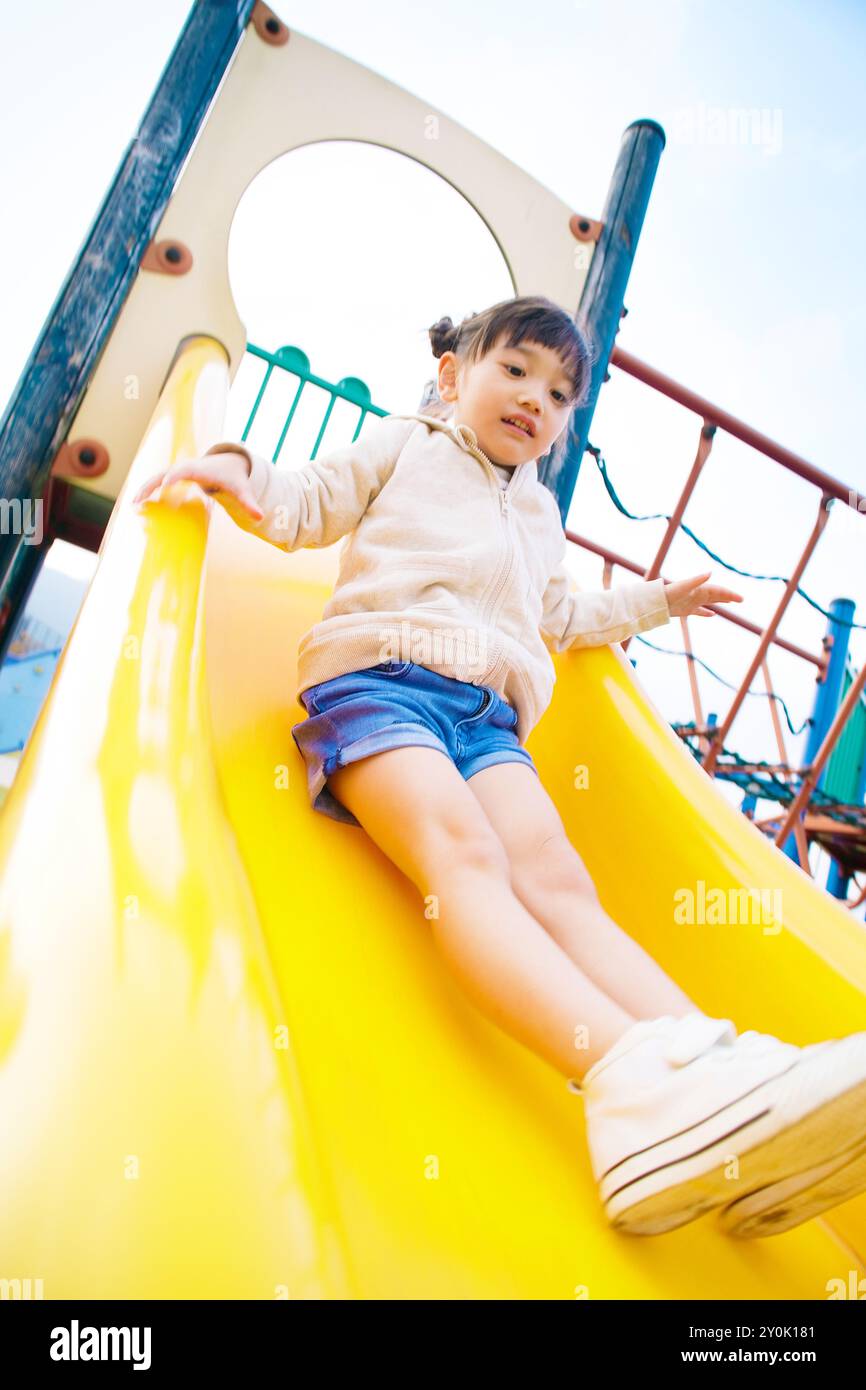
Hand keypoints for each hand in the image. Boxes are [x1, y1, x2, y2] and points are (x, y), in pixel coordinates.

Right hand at [132, 452, 263, 522]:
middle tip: (139, 499)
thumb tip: (261, 517)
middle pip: (163, 474)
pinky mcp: (172, 478)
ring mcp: (176, 472)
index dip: (175, 476)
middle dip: (151, 485)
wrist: (227, 464)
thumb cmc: (233, 477)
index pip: (184, 471)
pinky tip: (136, 505)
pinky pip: (155, 483)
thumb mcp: (242, 490)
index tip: (166, 485)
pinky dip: (145, 491)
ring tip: (132, 505)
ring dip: (143, 490)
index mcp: (199, 469)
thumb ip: (249, 503)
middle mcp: (184, 468)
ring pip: (155, 478)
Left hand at [663, 571, 743, 618]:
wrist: (657, 601)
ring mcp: (693, 602)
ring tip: (730, 602)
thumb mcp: (685, 586)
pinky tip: (713, 615)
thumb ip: (698, 579)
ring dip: (720, 601)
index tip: (741, 599)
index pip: (719, 591)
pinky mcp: (687, 610)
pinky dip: (707, 613)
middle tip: (741, 600)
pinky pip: (700, 611)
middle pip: (717, 595)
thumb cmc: (671, 592)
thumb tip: (710, 572)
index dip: (730, 594)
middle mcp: (698, 594)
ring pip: (710, 602)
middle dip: (729, 597)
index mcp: (700, 589)